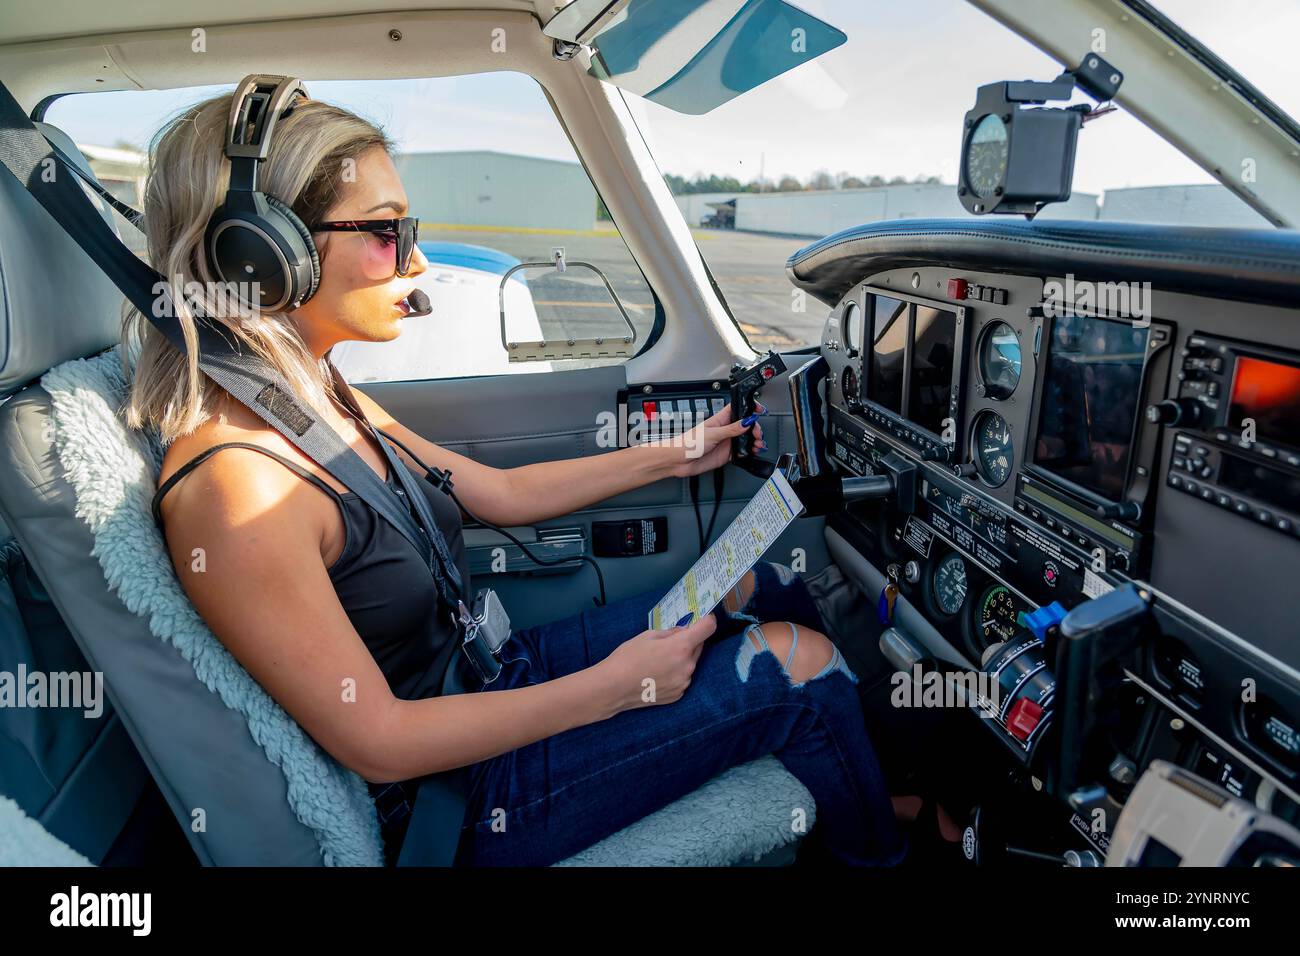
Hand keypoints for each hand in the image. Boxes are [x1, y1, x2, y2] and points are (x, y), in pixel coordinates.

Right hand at [596, 613, 717, 712]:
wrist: (612, 688)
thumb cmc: (627, 658)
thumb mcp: (647, 636)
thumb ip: (671, 632)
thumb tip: (684, 631)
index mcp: (681, 647)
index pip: (708, 628)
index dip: (707, 620)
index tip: (703, 618)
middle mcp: (687, 666)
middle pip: (699, 646)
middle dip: (690, 641)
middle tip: (671, 641)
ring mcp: (684, 682)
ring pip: (690, 663)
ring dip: (682, 658)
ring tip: (659, 661)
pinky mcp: (678, 695)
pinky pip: (683, 678)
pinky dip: (676, 673)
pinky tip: (658, 674)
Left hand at [661, 402, 765, 478]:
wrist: (679, 460)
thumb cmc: (688, 443)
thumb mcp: (713, 433)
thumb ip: (731, 429)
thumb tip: (746, 422)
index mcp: (720, 419)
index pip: (737, 409)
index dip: (749, 408)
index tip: (759, 410)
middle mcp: (724, 430)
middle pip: (745, 425)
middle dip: (754, 428)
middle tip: (757, 434)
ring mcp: (726, 442)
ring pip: (745, 439)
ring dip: (754, 441)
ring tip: (757, 444)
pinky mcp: (726, 454)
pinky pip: (741, 452)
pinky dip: (748, 452)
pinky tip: (750, 452)